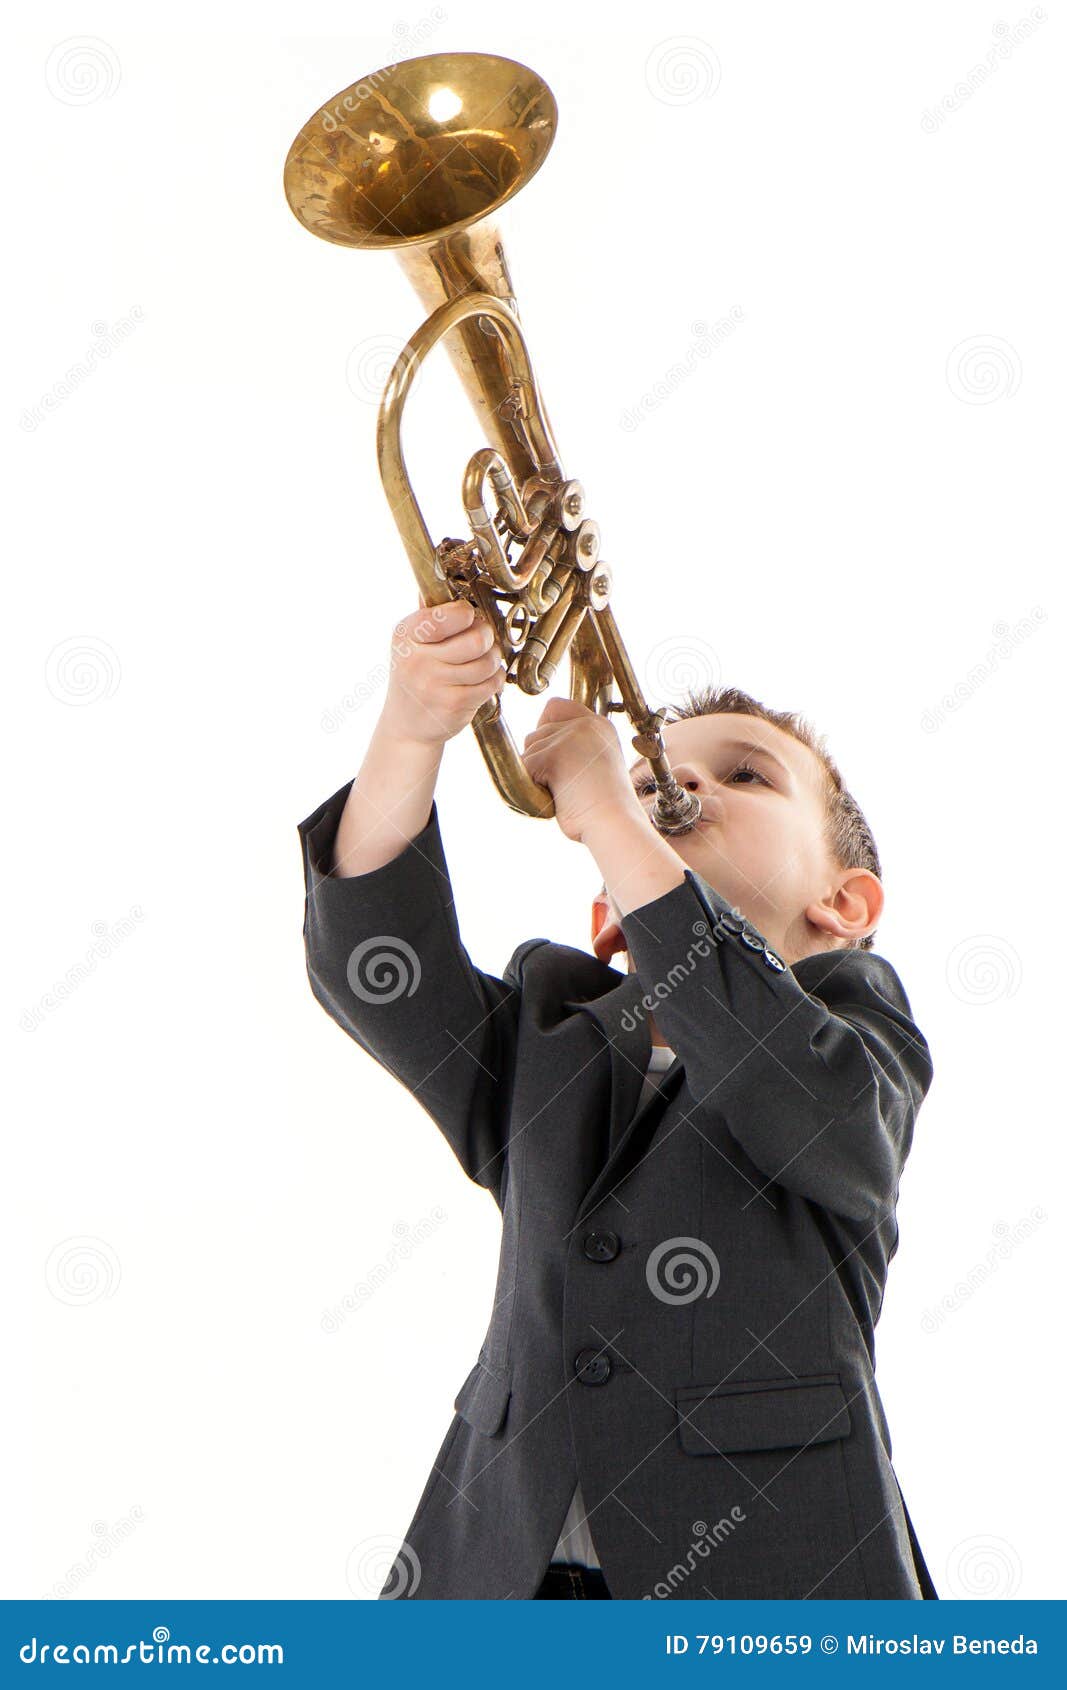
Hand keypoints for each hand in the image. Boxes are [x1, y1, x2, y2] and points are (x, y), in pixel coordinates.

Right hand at [378, 597, 505, 747]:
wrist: (407, 726)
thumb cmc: (415, 676)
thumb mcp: (411, 643)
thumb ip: (431, 615)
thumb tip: (446, 577)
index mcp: (406, 634)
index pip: (449, 614)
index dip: (467, 614)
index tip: (467, 618)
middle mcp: (417, 659)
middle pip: (476, 638)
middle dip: (486, 638)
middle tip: (482, 641)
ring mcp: (434, 684)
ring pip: (487, 662)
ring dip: (492, 660)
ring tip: (482, 662)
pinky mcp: (453, 704)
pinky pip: (491, 683)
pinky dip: (493, 680)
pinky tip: (482, 681)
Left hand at [520, 697, 641, 842]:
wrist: (614, 824)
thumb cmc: (604, 808)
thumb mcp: (596, 765)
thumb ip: (574, 748)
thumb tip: (534, 745)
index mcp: (599, 725)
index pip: (556, 707)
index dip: (547, 731)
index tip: (560, 760)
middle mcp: (585, 724)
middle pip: (536, 734)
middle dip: (541, 761)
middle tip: (568, 785)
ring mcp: (569, 736)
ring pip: (528, 751)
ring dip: (537, 776)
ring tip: (565, 792)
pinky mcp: (553, 753)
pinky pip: (524, 769)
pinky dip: (533, 788)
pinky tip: (557, 797)